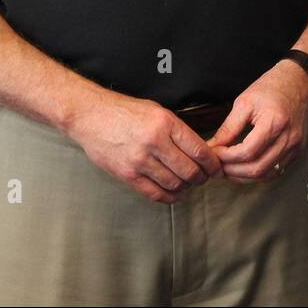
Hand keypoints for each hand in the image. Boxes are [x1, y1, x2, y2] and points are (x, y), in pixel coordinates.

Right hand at [66, 92, 225, 204]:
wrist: (91, 115)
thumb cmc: (126, 111)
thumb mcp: (158, 111)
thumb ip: (178, 131)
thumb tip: (201, 151)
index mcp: (166, 124)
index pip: (199, 150)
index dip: (213, 164)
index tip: (217, 168)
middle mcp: (154, 142)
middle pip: (190, 171)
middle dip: (203, 178)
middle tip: (205, 178)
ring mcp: (139, 161)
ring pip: (175, 184)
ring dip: (187, 187)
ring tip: (189, 184)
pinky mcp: (126, 175)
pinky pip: (155, 193)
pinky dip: (170, 196)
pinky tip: (175, 193)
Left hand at [208, 61, 307, 181]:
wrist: (299, 81)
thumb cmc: (272, 87)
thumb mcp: (245, 102)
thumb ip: (228, 128)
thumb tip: (212, 147)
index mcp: (275, 122)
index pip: (246, 152)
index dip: (226, 157)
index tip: (214, 153)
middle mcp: (288, 138)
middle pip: (257, 168)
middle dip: (232, 171)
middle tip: (217, 165)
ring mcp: (295, 147)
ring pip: (266, 174)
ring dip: (244, 176)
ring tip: (228, 168)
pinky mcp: (298, 151)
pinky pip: (275, 171)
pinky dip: (258, 173)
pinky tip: (245, 167)